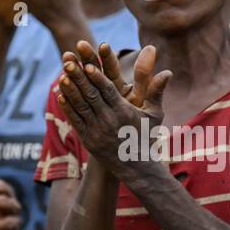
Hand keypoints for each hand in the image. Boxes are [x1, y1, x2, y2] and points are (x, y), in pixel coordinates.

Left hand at [56, 41, 170, 180]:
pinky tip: (61, 95)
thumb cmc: (146, 136)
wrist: (136, 167)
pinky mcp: (88, 139)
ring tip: (62, 74)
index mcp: (124, 112)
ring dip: (70, 90)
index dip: (97, 77)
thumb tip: (168, 71)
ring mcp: (97, 131)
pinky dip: (68, 108)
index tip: (88, 64)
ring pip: (81, 107)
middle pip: (91, 95)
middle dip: (79, 78)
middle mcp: (109, 121)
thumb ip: (156, 91)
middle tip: (68, 62)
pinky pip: (75, 121)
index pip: (108, 91)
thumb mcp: (154, 114)